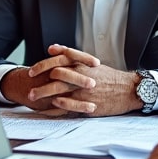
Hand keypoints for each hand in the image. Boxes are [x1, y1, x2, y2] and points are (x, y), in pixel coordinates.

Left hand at [11, 44, 141, 115]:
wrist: (129, 90)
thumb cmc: (110, 77)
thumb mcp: (91, 63)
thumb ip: (72, 56)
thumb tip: (53, 49)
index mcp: (83, 64)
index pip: (58, 60)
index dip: (42, 65)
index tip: (31, 71)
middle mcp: (82, 75)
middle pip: (55, 75)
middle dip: (39, 81)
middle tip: (29, 86)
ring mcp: (84, 90)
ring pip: (59, 90)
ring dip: (43, 94)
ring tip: (32, 98)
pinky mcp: (88, 103)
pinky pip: (68, 106)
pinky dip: (55, 108)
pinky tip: (46, 109)